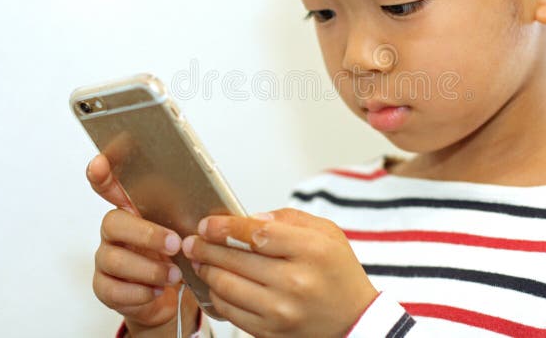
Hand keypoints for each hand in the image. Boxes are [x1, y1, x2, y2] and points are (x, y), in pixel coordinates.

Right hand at [86, 154, 198, 332]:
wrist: (170, 299)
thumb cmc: (178, 258)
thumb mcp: (188, 233)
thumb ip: (190, 217)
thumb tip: (213, 210)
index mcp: (134, 210)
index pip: (111, 186)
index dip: (102, 174)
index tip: (100, 163)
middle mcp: (115, 232)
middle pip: (114, 223)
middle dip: (146, 234)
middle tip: (174, 244)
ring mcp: (106, 259)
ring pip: (114, 259)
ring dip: (149, 268)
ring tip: (174, 274)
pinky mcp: (104, 287)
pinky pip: (114, 289)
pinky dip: (140, 292)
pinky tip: (158, 291)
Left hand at [182, 208, 378, 337]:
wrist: (353, 319)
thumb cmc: (338, 272)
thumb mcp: (326, 232)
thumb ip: (289, 218)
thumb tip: (251, 218)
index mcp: (311, 250)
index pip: (256, 233)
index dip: (225, 227)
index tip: (208, 224)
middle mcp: (295, 281)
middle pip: (235, 260)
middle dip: (205, 248)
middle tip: (193, 241)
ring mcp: (281, 310)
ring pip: (226, 286)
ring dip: (206, 271)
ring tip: (201, 261)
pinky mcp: (270, 331)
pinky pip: (230, 311)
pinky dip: (217, 295)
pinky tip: (216, 283)